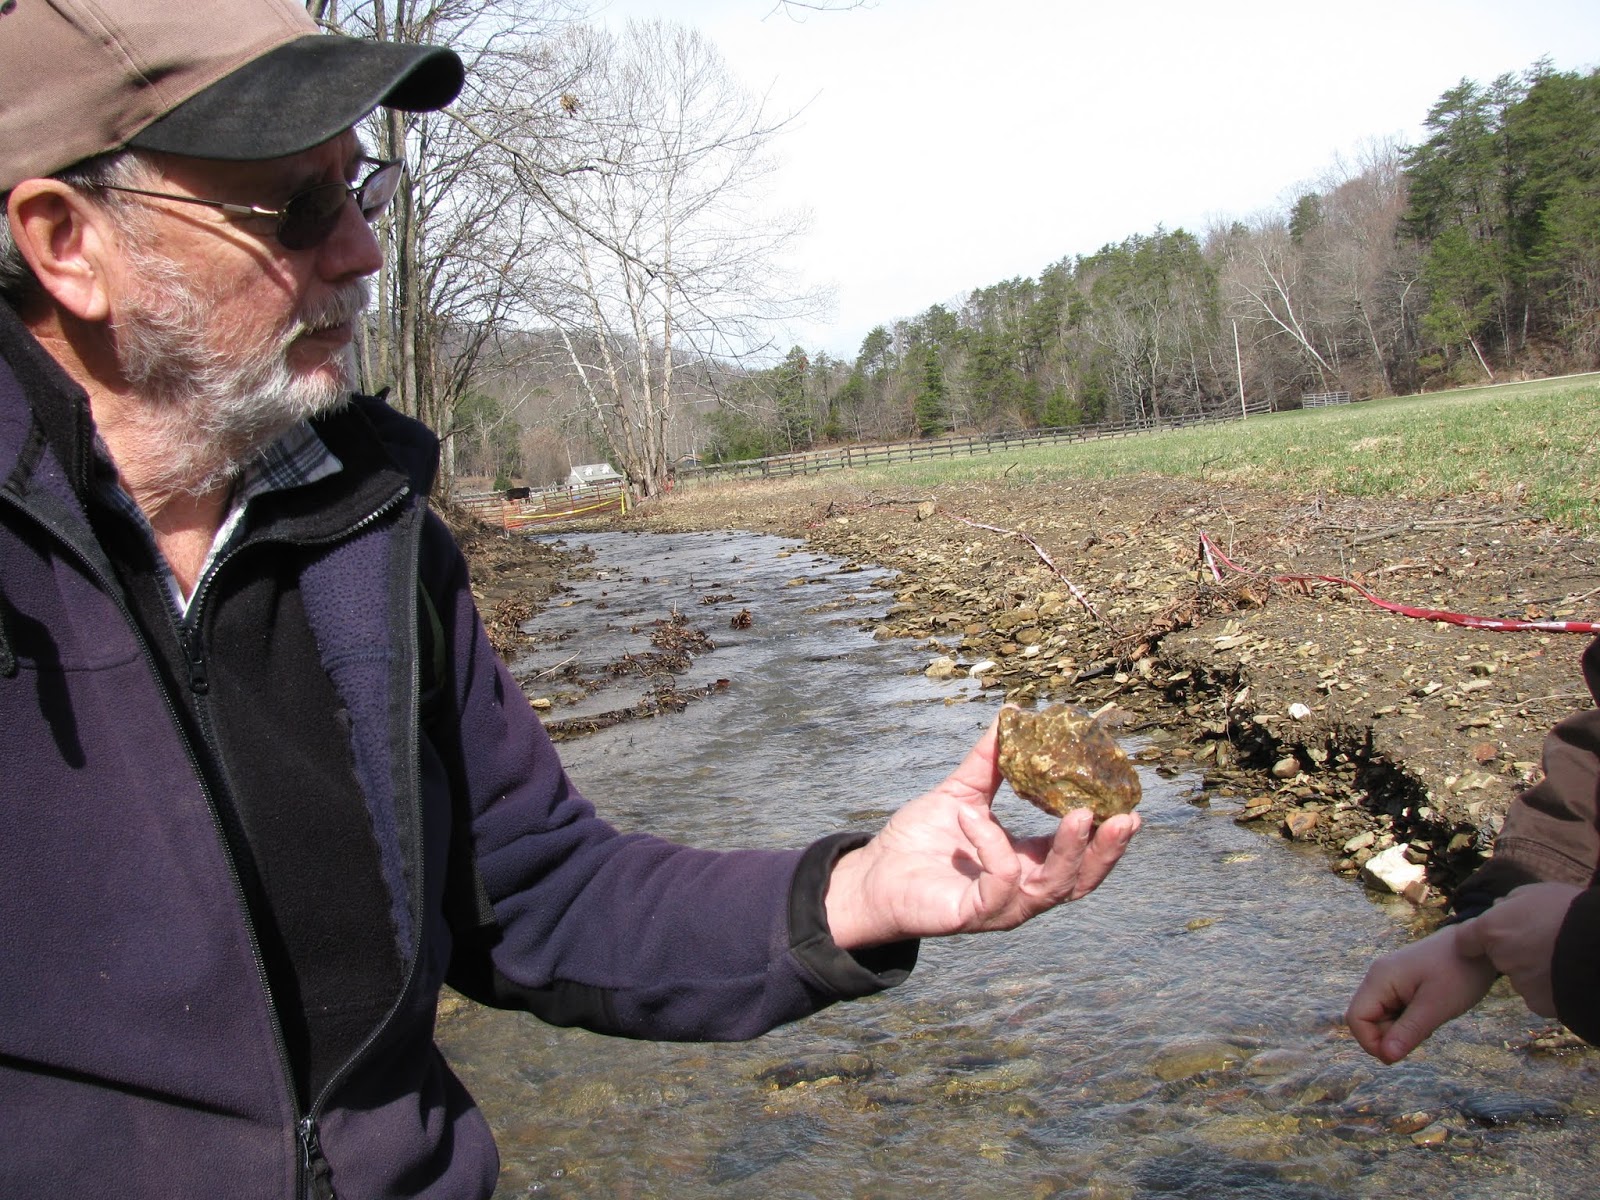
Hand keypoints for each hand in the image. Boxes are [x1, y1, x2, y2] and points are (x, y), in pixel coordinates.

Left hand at [823, 716, 1139, 948]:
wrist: (874, 873)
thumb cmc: (920, 840)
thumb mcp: (961, 793)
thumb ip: (988, 763)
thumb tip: (1010, 718)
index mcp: (1026, 863)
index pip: (1078, 856)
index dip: (1105, 837)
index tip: (1129, 806)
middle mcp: (1022, 891)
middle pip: (1079, 880)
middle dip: (1105, 852)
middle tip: (1124, 818)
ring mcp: (1001, 907)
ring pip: (1051, 888)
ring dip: (1068, 852)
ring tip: (1080, 815)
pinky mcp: (974, 914)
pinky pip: (998, 883)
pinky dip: (994, 848)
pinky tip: (975, 818)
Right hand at [1345, 923, 1498, 1062]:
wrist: (1481, 946)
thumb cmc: (1459, 973)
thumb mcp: (1436, 1007)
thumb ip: (1408, 1032)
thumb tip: (1386, 1057)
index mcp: (1379, 979)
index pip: (1356, 1018)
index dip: (1371, 1042)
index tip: (1398, 1055)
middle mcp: (1378, 978)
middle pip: (1367, 1018)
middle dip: (1390, 1035)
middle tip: (1422, 1033)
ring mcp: (1389, 979)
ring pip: (1382, 1016)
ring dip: (1401, 1028)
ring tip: (1429, 1020)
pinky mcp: (1402, 983)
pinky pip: (1394, 1009)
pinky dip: (1408, 1019)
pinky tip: (1429, 1013)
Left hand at [1453, 882, 1581, 1016]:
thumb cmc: (1570, 911)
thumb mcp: (1537, 893)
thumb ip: (1510, 902)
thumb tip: (1498, 907)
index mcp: (1492, 929)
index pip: (1465, 940)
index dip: (1477, 939)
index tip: (1492, 937)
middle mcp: (1500, 958)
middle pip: (1498, 957)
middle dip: (1514, 951)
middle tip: (1542, 943)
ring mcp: (1519, 983)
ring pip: (1520, 976)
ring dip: (1534, 970)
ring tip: (1561, 957)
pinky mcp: (1538, 1003)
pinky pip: (1538, 995)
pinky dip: (1548, 988)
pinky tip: (1566, 976)